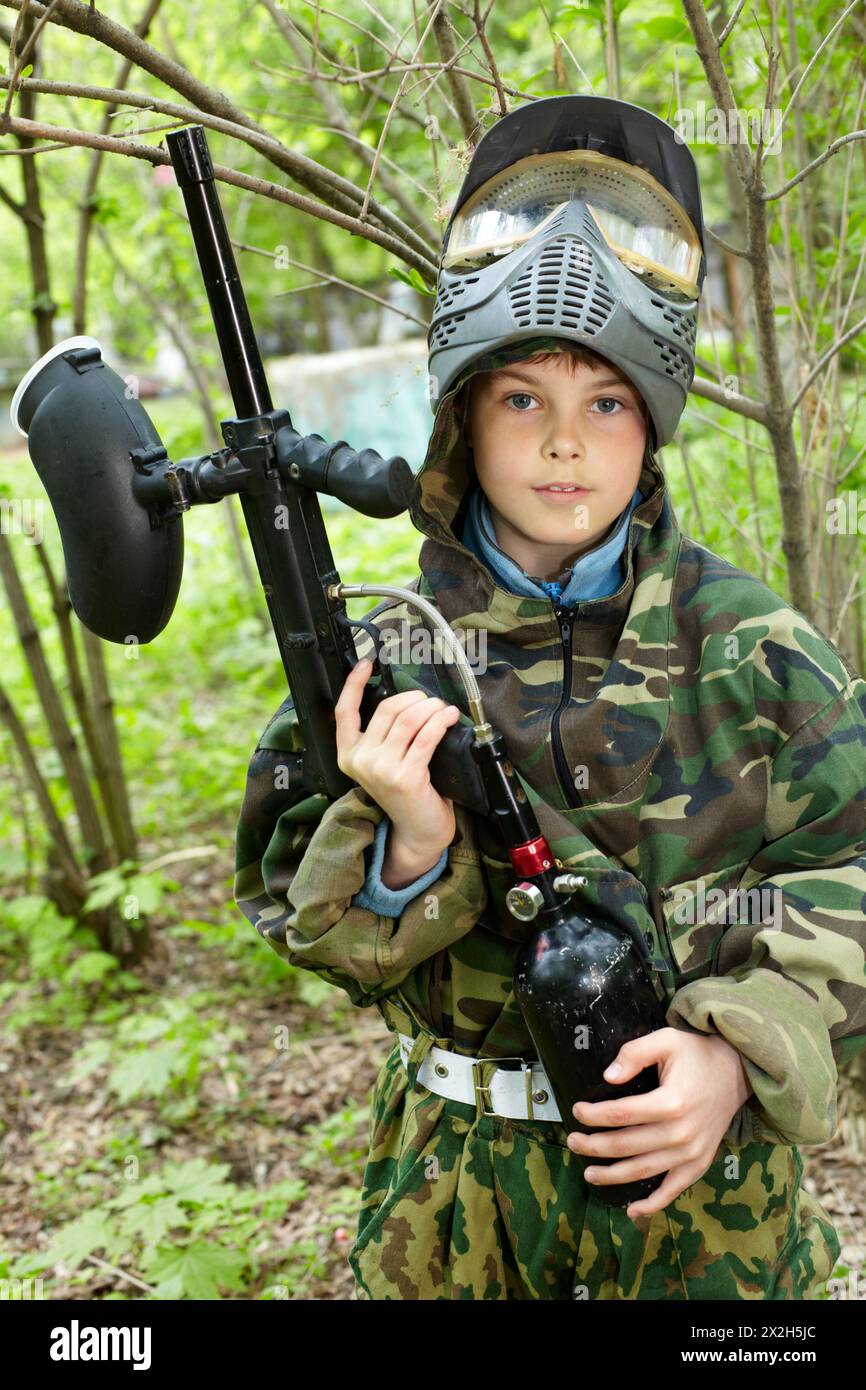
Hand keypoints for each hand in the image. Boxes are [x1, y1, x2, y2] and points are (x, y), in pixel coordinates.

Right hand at [334, 657, 460, 853]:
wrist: (417, 831)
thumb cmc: (406, 794)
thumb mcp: (383, 763)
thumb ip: (382, 736)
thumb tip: (406, 699)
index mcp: (348, 755)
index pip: (344, 711)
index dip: (353, 684)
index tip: (366, 663)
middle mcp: (360, 761)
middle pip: (387, 708)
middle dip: (415, 697)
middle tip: (431, 702)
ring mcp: (381, 769)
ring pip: (408, 718)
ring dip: (431, 707)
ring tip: (443, 709)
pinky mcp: (405, 776)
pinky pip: (426, 737)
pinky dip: (441, 721)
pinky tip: (449, 717)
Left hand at [566, 1027, 753, 1220]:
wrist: (736, 1072)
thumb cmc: (697, 1054)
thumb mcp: (666, 1039)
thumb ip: (634, 1053)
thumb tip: (608, 1077)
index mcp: (670, 1102)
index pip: (620, 1115)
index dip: (593, 1115)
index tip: (577, 1111)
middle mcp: (681, 1133)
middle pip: (626, 1146)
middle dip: (593, 1146)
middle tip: (572, 1142)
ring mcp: (691, 1152)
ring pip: (643, 1170)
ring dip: (612, 1176)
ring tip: (589, 1173)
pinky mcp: (700, 1163)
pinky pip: (674, 1189)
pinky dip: (653, 1204)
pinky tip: (632, 1210)